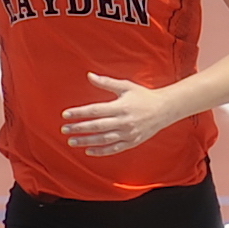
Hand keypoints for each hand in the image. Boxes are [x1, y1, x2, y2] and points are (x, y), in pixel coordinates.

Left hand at [60, 74, 174, 155]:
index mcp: (121, 107)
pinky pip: (114, 149)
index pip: (95, 110)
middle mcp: (124, 121)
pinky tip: (88, 151)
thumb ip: (106, 82)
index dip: (79, 113)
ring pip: (103, 140)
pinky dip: (101, 151)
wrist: (164, 110)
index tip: (65, 115)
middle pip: (97, 126)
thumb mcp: (126, 86)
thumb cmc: (143, 96)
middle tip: (64, 129)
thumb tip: (89, 75)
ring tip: (72, 141)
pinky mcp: (132, 142)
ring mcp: (128, 133)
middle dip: (79, 128)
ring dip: (86, 141)